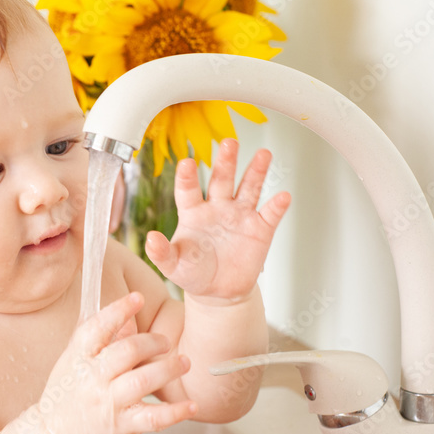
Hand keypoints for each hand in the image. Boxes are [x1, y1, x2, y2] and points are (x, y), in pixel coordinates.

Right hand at [38, 293, 196, 433]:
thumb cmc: (68, 395)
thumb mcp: (73, 360)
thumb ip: (97, 338)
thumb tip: (125, 316)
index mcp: (79, 357)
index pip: (97, 328)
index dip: (119, 310)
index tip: (137, 298)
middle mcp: (92, 378)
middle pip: (127, 351)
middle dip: (152, 341)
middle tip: (166, 341)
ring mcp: (108, 403)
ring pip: (143, 381)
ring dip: (169, 369)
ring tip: (184, 362)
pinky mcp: (122, 426)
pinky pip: (153, 418)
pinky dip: (175, 412)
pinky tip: (191, 405)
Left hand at [145, 139, 290, 300]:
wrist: (218, 291)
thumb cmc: (192, 272)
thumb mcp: (172, 265)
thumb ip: (161, 253)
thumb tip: (150, 239)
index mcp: (193, 212)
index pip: (188, 190)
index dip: (187, 177)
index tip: (187, 162)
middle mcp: (217, 207)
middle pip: (221, 179)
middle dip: (226, 161)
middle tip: (228, 142)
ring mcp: (240, 216)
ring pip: (249, 188)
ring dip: (256, 171)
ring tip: (263, 154)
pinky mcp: (260, 229)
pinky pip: (270, 214)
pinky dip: (277, 206)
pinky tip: (282, 196)